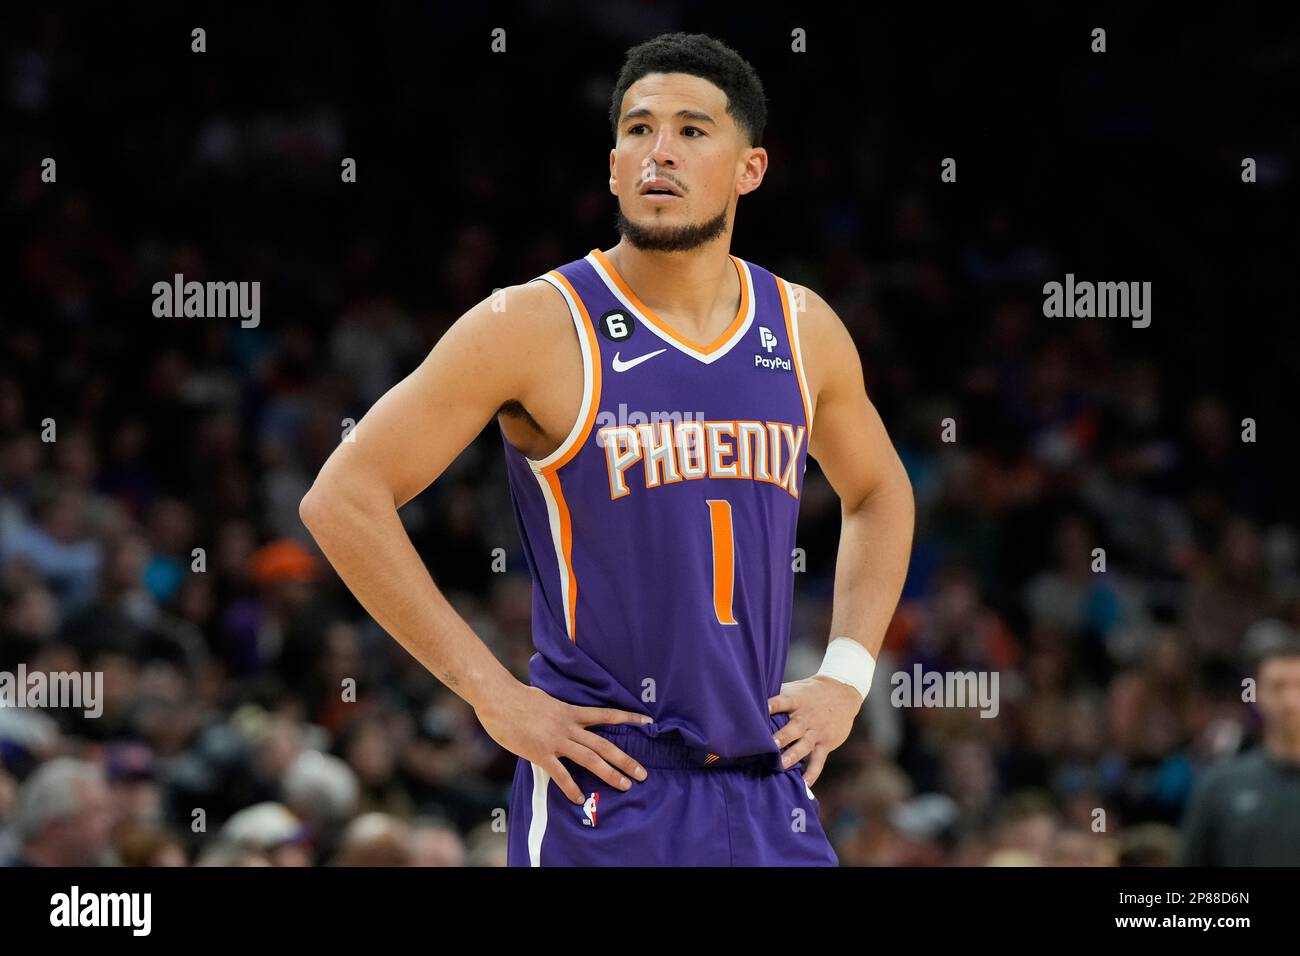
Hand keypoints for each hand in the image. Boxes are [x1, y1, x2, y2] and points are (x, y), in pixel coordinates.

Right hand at [476, 682, 652, 803]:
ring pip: (589, 759)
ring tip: (624, 786)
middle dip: (625, 760)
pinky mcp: (540, 753)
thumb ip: (559, 710)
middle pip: (603, 745)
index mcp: (571, 712)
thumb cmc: (518, 697)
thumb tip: (564, 714)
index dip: (628, 718)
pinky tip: (580, 799)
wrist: (499, 698)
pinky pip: (560, 774)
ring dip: (609, 774)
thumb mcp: (546, 698)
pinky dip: (571, 788)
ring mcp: (556, 740)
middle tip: (642, 774)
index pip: (606, 715)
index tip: (648, 721)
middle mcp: (568, 726)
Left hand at [769, 675, 861, 786]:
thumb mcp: (795, 690)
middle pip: (794, 727)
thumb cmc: (810, 693)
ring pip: (805, 745)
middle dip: (782, 737)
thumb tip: (749, 703)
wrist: (842, 692)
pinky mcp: (825, 743)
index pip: (783, 701)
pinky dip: (812, 773)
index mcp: (797, 700)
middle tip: (770, 745)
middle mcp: (806, 717)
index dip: (773, 705)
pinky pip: (818, 760)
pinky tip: (804, 784)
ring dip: (793, 755)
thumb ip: (777, 698)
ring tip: (782, 765)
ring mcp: (816, 731)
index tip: (763, 710)